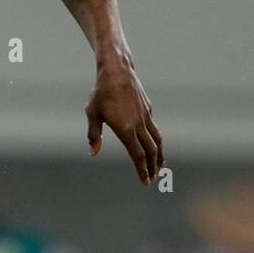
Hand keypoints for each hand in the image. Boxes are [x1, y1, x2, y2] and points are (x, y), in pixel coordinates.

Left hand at [86, 60, 164, 184]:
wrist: (117, 71)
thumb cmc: (101, 93)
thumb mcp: (92, 113)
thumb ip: (94, 135)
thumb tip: (93, 152)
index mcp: (125, 128)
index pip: (137, 154)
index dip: (142, 169)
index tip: (145, 181)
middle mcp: (138, 124)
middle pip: (151, 151)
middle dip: (152, 167)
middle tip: (152, 180)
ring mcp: (145, 116)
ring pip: (157, 140)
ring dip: (160, 156)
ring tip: (161, 167)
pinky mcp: (148, 109)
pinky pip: (154, 129)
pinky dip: (157, 140)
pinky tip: (154, 145)